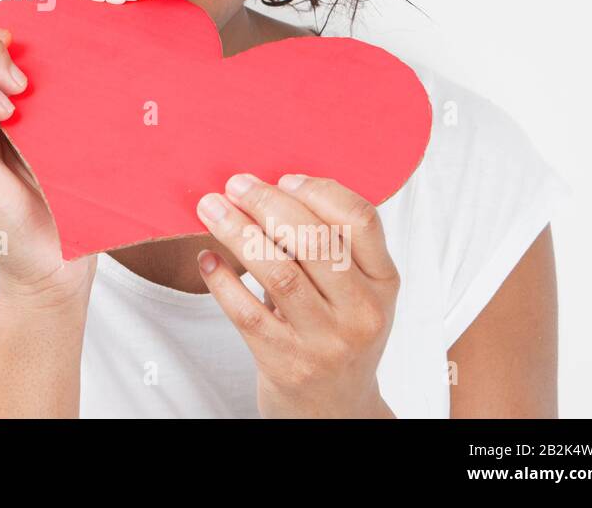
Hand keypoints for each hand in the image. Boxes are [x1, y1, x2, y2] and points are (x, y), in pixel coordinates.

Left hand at [194, 174, 398, 417]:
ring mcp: (326, 341)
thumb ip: (330, 247)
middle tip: (235, 185)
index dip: (318, 190)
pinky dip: (221, 280)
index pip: (361, 219)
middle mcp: (362, 311)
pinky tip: (207, 259)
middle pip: (314, 240)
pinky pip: (246, 312)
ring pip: (277, 272)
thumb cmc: (338, 335)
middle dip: (267, 203)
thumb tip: (268, 188)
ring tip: (210, 208)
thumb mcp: (355, 293)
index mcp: (384, 283)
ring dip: (237, 232)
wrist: (337, 413)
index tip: (283, 178)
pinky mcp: (287, 363)